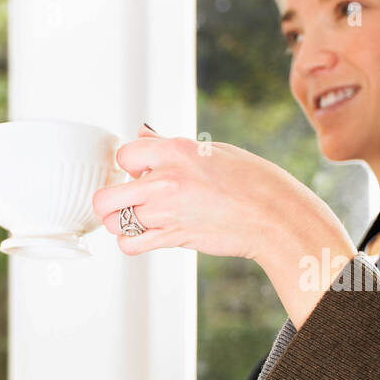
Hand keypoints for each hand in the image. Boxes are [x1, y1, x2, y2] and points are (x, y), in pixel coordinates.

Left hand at [91, 126, 354, 325]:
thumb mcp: (209, 150)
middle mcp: (165, 180)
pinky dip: (131, 242)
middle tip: (126, 201)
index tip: (138, 172)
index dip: (128, 166)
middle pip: (106, 196)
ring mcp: (166, 211)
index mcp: (175, 150)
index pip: (124, 155)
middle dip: (111, 200)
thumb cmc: (250, 180)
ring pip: (115, 223)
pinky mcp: (172, 237)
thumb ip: (169, 146)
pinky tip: (145, 235)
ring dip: (122, 223)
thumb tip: (141, 134)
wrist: (273, 215)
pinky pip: (130, 245)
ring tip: (140, 219)